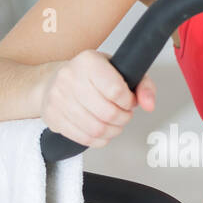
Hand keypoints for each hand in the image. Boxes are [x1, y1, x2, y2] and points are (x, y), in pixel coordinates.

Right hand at [40, 51, 155, 148]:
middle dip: (123, 119)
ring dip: (112, 131)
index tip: (129, 101)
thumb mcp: (119, 70)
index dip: (128, 102)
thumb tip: (149, 104)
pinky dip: (99, 140)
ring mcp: (58, 98)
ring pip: (96, 129)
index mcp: (88, 62)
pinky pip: (83, 138)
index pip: (116, 90)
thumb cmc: (91, 76)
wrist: (55, 81)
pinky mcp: (53, 116)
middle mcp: (70, 78)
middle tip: (124, 115)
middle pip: (108, 113)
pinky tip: (102, 131)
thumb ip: (142, 85)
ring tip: (114, 124)